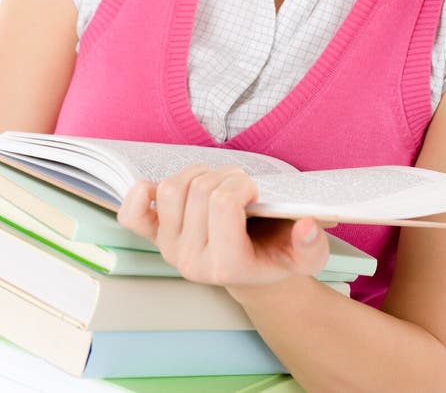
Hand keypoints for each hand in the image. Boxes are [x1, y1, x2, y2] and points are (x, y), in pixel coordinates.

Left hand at [116, 163, 329, 286]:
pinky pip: (132, 215)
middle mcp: (191, 262)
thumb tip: (306, 225)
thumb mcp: (306, 257)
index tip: (254, 190)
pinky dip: (140, 193)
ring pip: (172, 189)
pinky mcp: (155, 239)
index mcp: (227, 266)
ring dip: (197, 173)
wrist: (253, 272)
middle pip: (200, 190)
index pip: (223, 202)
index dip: (242, 184)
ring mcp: (170, 250)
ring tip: (217, 182)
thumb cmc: (278, 255)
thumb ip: (312, 245)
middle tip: (241, 184)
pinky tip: (157, 187)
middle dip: (225, 175)